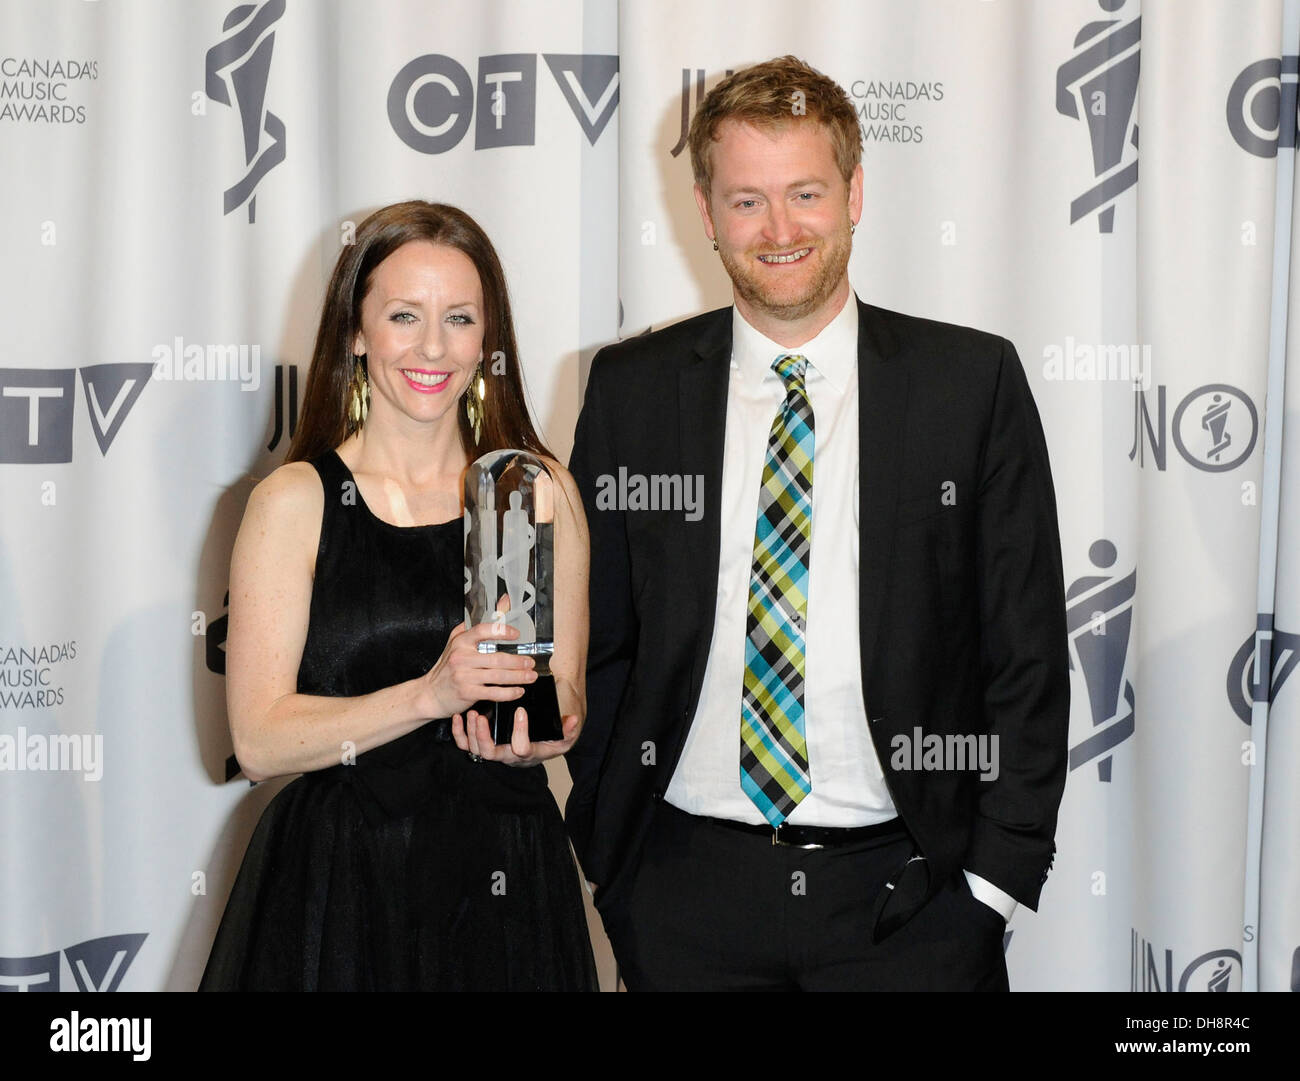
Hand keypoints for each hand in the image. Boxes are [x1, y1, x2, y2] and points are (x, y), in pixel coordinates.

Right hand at [420, 621, 536, 719]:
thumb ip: (478, 626)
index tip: (516, 634)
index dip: (501, 631)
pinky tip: (518, 691)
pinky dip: (509, 693)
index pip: (482, 631)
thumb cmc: (447, 667)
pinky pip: (493, 692)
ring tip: (530, 676)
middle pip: (497, 658)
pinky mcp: (467, 693)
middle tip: (530, 662)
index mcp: (461, 641)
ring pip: (498, 676)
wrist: (430, 694)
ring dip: (518, 677)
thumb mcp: (457, 643)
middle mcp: (462, 657)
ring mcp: (464, 676)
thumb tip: (503, 602)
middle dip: (518, 662)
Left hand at [451, 706, 581, 766]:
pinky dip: (460, 733)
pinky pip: (467, 745)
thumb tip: (571, 721)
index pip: (522, 749)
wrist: (544, 737)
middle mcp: (510, 756)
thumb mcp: (566, 733)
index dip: (520, 732)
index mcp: (529, 753)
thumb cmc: (554, 735)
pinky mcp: (484, 744)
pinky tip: (459, 717)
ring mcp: (496, 751)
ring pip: (477, 750)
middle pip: (491, 754)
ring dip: (471, 733)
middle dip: (483, 737)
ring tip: (472, 714)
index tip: (521, 711)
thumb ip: (569, 729)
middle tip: (481, 717)